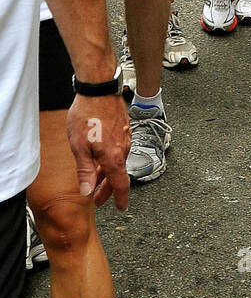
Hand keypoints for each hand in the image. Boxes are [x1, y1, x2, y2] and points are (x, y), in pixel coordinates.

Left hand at [66, 93, 129, 209]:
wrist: (99, 89)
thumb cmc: (87, 116)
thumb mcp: (79, 147)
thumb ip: (85, 171)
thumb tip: (87, 191)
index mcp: (114, 157)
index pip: (121, 184)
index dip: (120, 199)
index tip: (120, 208)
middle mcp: (124, 149)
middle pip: (118, 175)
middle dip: (108, 189)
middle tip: (98, 199)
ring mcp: (125, 138)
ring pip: (118, 162)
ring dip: (107, 173)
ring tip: (94, 178)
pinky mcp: (123, 128)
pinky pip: (119, 150)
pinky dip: (110, 159)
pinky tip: (100, 156)